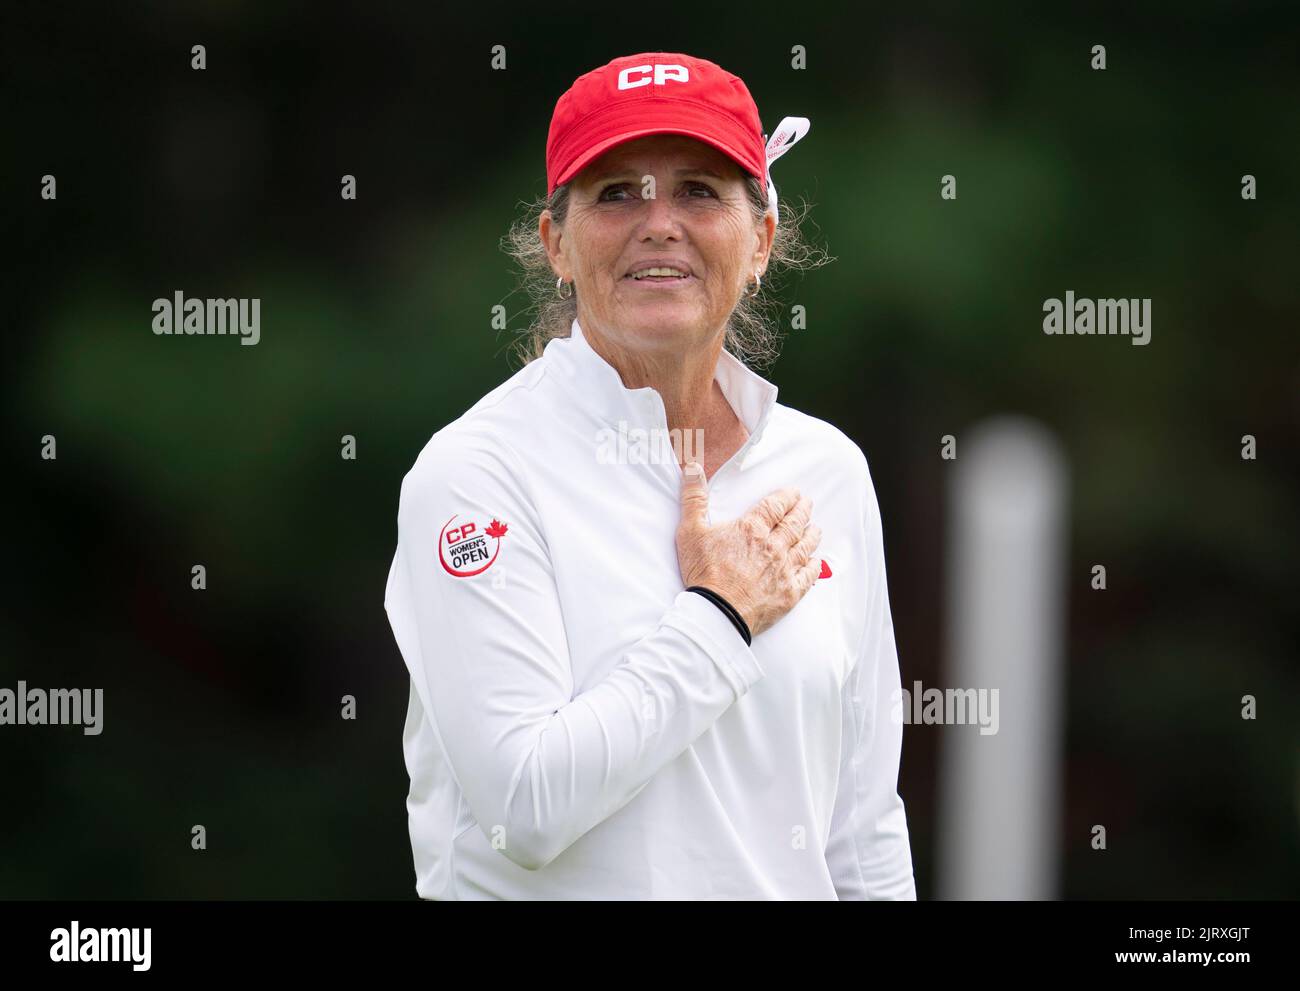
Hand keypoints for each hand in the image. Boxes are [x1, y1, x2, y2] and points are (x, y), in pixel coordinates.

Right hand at [675, 460, 822, 637]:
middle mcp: (773, 546)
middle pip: (794, 524)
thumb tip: (692, 468)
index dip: (787, 497)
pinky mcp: (789, 593)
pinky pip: (808, 576)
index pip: (775, 506)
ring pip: (805, 547)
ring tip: (816, 528)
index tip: (794, 492)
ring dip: (812, 535)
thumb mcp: (691, 531)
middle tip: (808, 504)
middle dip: (803, 511)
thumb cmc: (703, 573)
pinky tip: (816, 562)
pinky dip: (814, 567)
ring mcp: (784, 570)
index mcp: (752, 529)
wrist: (717, 612)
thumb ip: (694, 498)